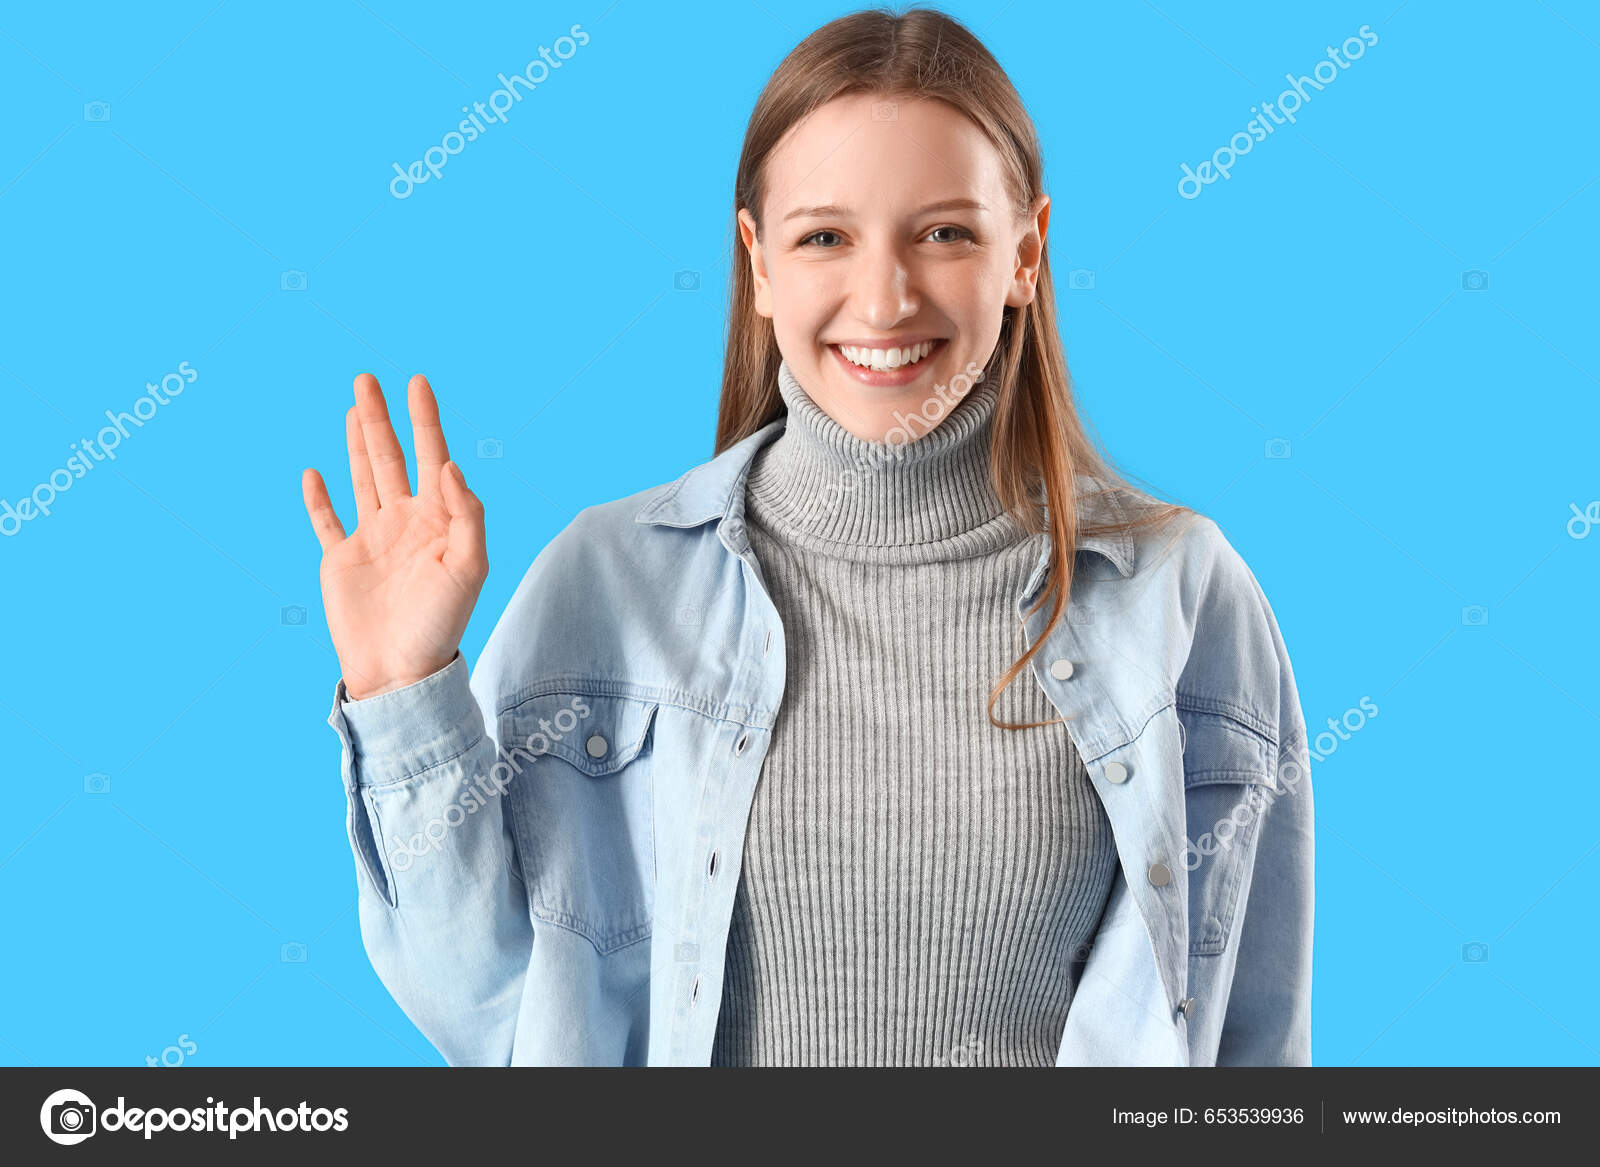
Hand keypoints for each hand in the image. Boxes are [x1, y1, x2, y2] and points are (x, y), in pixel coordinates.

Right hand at [301, 373, 487, 700]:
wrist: (400, 672)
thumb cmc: (441, 624)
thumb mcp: (468, 569)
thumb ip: (466, 515)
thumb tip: (450, 466)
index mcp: (439, 520)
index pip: (433, 458)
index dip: (427, 421)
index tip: (418, 383)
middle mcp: (406, 522)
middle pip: (392, 458)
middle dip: (382, 418)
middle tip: (369, 378)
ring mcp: (373, 539)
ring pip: (363, 478)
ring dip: (357, 442)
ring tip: (354, 407)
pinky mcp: (341, 559)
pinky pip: (327, 521)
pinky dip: (319, 498)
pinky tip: (314, 472)